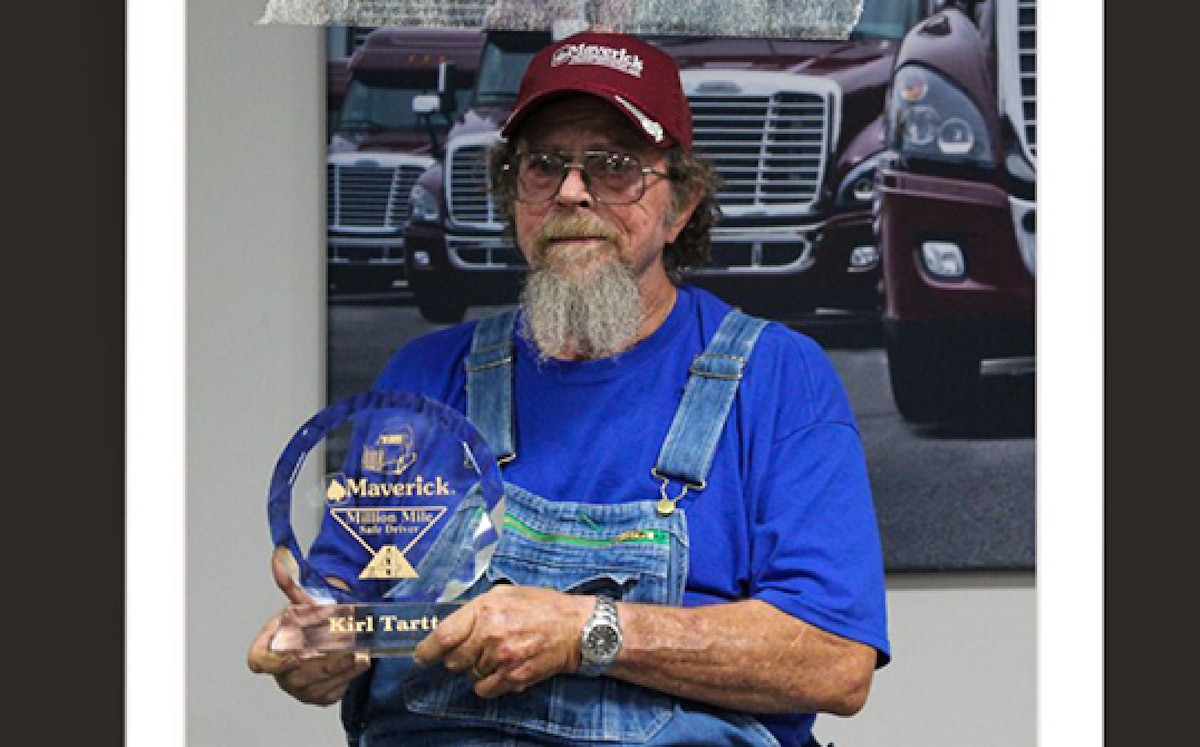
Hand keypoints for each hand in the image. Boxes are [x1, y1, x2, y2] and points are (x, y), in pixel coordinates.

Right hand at [245, 550, 370, 705]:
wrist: (331, 636)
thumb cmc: (311, 621)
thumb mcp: (303, 601)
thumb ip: (290, 582)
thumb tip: (278, 559)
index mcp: (268, 650)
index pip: (259, 661)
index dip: (273, 660)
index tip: (294, 653)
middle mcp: (280, 673)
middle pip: (296, 673)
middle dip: (323, 660)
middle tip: (346, 647)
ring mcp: (298, 688)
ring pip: (317, 683)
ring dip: (340, 669)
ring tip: (361, 654)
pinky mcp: (319, 696)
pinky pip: (331, 692)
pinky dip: (347, 678)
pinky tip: (360, 663)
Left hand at [412, 585, 591, 697]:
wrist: (576, 628)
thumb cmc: (542, 607)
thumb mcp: (506, 594)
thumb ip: (477, 608)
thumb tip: (452, 624)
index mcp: (486, 609)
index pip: (444, 636)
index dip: (427, 650)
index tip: (421, 656)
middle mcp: (491, 634)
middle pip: (454, 660)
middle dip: (458, 659)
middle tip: (472, 651)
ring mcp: (503, 658)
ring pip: (470, 675)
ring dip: (477, 669)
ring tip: (497, 655)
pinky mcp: (514, 677)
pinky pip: (485, 689)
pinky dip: (488, 684)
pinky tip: (501, 670)